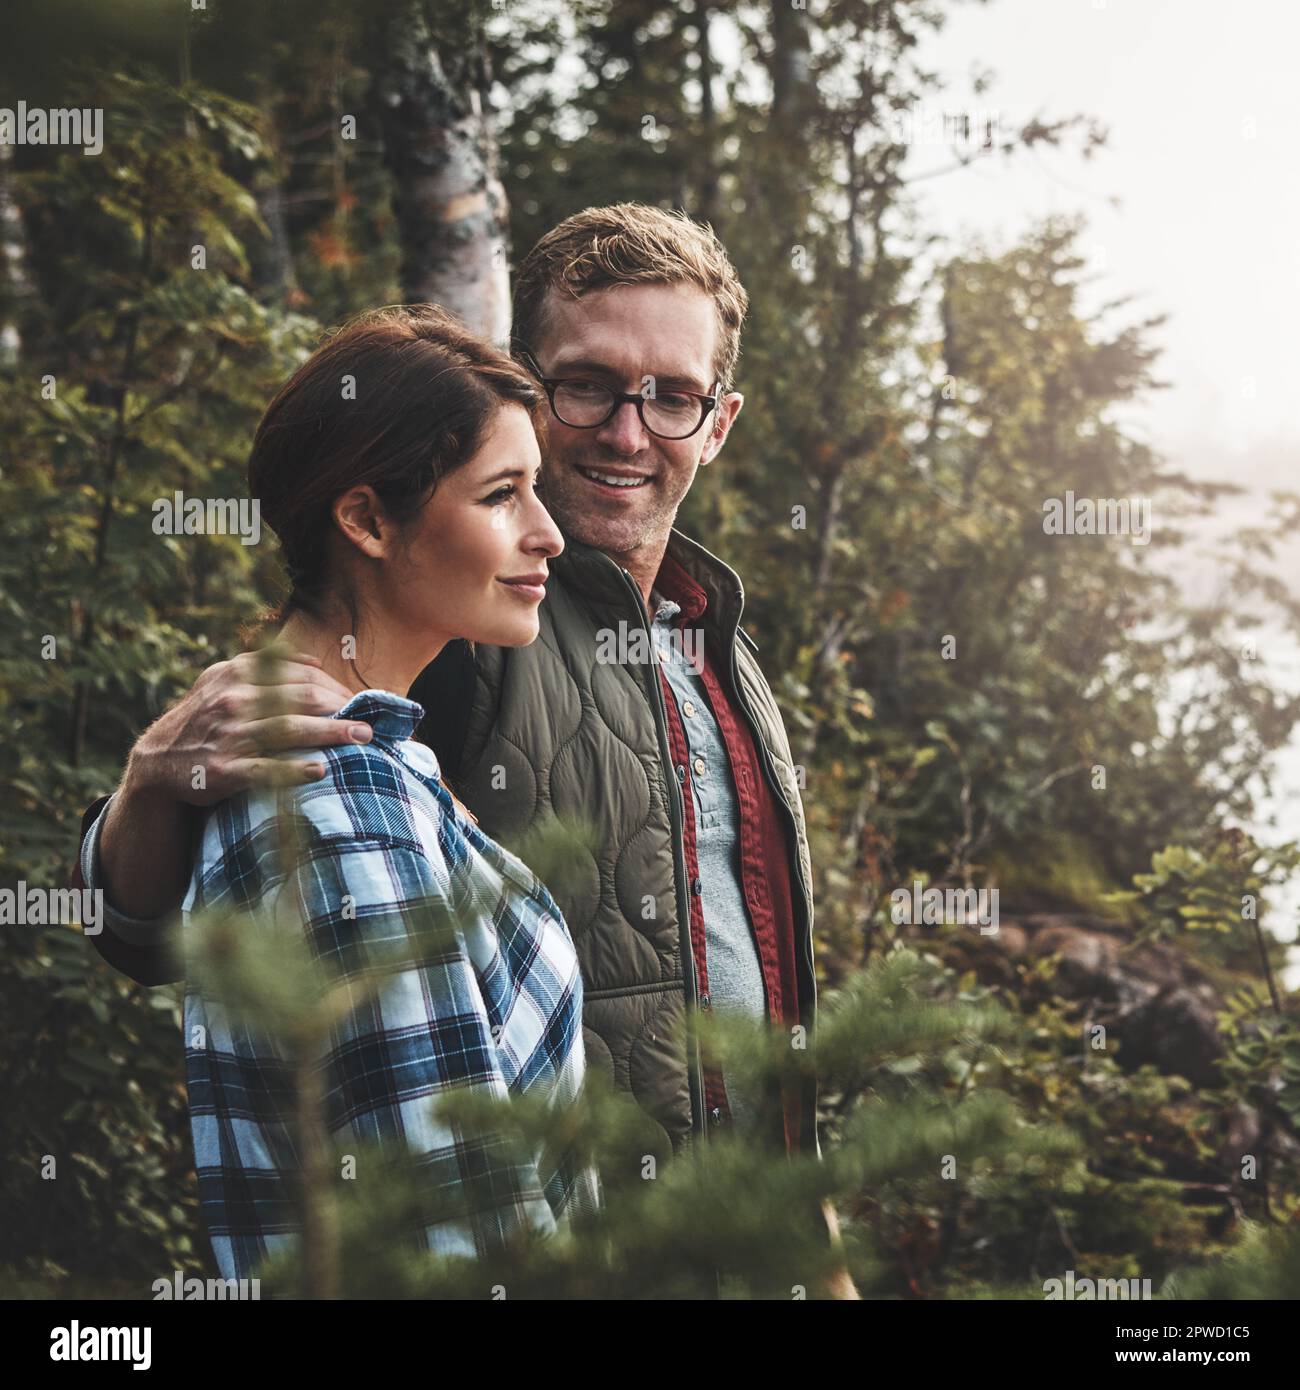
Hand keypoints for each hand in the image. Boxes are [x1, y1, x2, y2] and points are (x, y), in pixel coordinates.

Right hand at [122, 648, 368, 807]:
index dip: (335, 688)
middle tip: (371, 721)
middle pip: (300, 699)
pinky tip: (320, 770)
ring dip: (331, 733)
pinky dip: (294, 770)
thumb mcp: (222, 681)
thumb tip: (313, 662)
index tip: (360, 701)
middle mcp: (234, 701)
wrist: (157, 761)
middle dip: (341, 708)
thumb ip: (264, 668)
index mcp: (237, 675)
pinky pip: (266, 769)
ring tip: (361, 738)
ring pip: (289, 730)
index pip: (299, 676)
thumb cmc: (203, 719)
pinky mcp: (224, 769)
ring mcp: (229, 735)